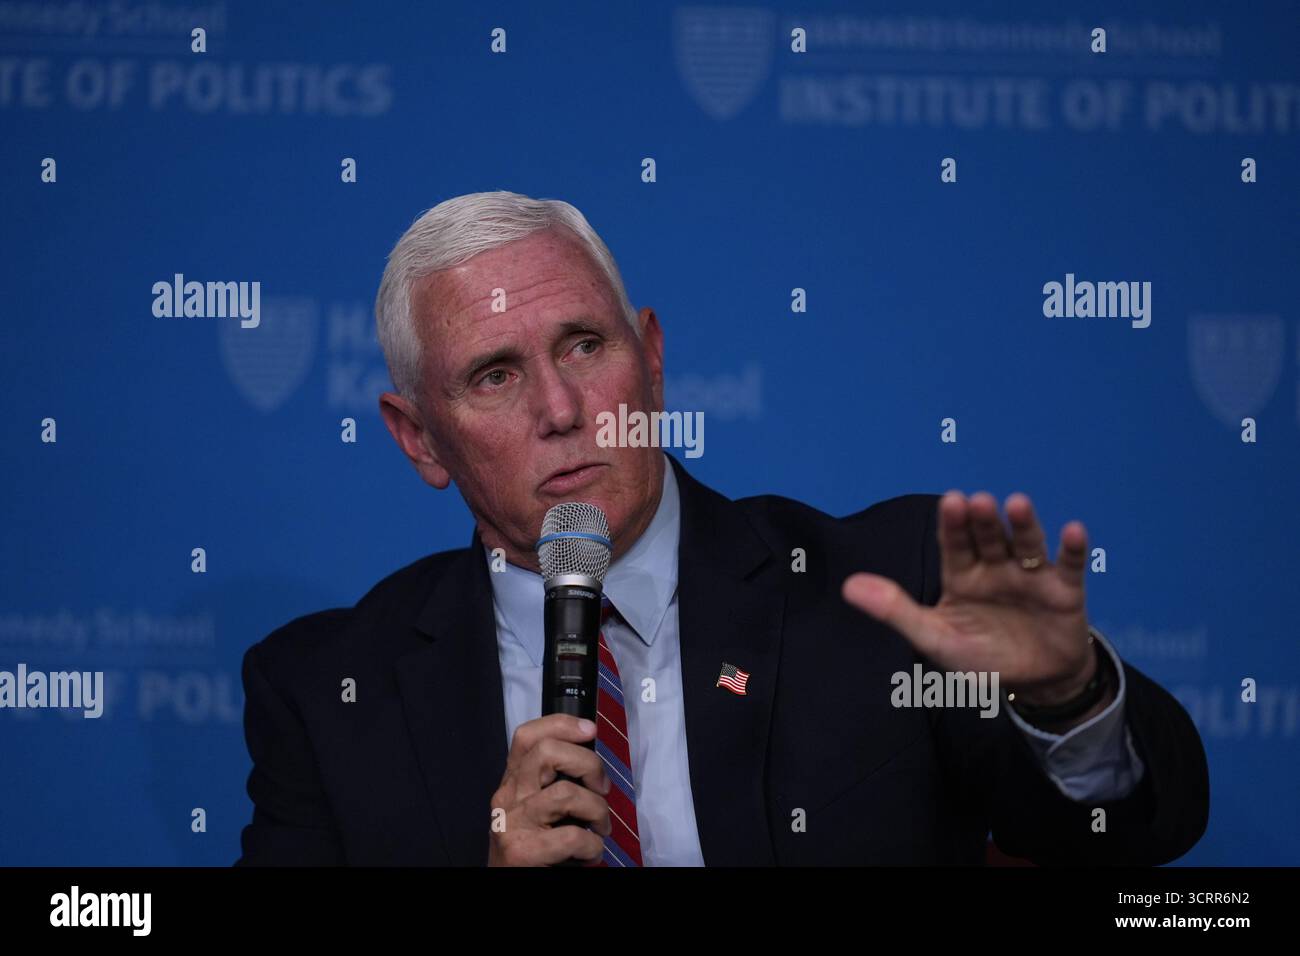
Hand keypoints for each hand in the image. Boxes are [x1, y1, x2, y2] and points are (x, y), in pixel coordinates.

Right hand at [488, 713, 612, 865]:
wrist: (503, 885)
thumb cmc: (531, 849)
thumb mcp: (535, 809)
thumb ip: (551, 785)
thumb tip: (591, 767)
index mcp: (512, 783)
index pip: (526, 736)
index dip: (561, 725)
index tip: (590, 730)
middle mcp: (508, 797)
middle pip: (547, 752)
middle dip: (588, 764)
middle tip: (602, 787)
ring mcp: (514, 823)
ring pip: (566, 793)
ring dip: (597, 809)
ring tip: (600, 827)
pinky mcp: (524, 851)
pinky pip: (573, 836)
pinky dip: (593, 845)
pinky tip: (590, 853)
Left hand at [842, 491, 1094, 702]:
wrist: (1035, 684)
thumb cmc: (981, 657)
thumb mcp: (935, 638)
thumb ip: (896, 611)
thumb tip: (849, 586)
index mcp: (962, 576)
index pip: (954, 545)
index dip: (952, 524)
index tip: (950, 501)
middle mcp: (996, 568)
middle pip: (989, 538)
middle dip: (983, 520)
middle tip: (978, 501)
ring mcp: (1031, 576)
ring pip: (1026, 545)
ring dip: (1024, 525)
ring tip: (1018, 504)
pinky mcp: (1064, 591)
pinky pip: (1069, 566)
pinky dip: (1072, 549)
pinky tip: (1072, 530)